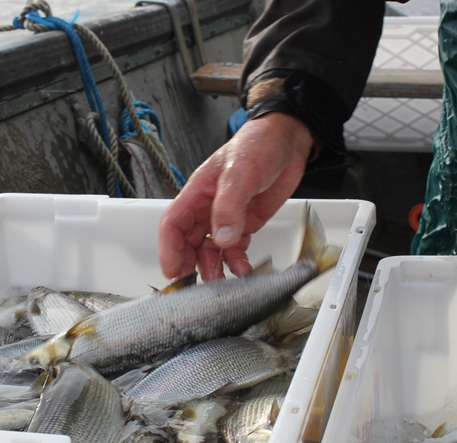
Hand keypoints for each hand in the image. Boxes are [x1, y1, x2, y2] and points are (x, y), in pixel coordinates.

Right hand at [158, 112, 314, 281]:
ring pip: (210, 250)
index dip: (168, 248)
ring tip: (221, 284)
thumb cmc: (258, 145)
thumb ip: (229, 206)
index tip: (172, 271)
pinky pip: (234, 250)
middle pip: (187, 242)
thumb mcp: (241, 172)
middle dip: (188, 264)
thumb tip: (220, 239)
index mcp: (197, 192)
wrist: (288, 142)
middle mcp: (207, 208)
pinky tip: (243, 272)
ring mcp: (226, 218)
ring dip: (213, 268)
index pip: (172, 224)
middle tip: (194, 286)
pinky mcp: (245, 225)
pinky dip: (236, 264)